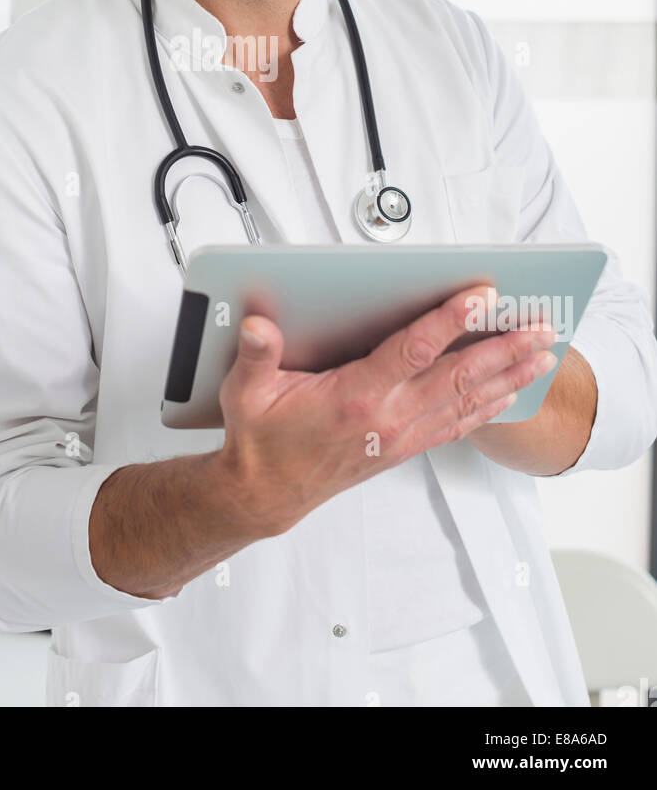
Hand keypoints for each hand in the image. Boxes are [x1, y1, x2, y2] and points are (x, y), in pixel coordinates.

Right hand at [216, 283, 556, 533]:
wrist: (265, 493)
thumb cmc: (261, 439)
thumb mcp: (245, 392)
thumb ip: (255, 354)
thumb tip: (258, 325)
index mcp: (354, 397)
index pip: (413, 351)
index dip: (450, 321)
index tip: (482, 296)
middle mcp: (387, 418)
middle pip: (459, 377)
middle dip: (504, 349)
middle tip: (541, 325)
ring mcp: (400, 437)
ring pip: (467, 402)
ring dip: (509, 377)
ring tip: (543, 354)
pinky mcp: (404, 448)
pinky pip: (457, 425)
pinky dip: (489, 407)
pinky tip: (510, 393)